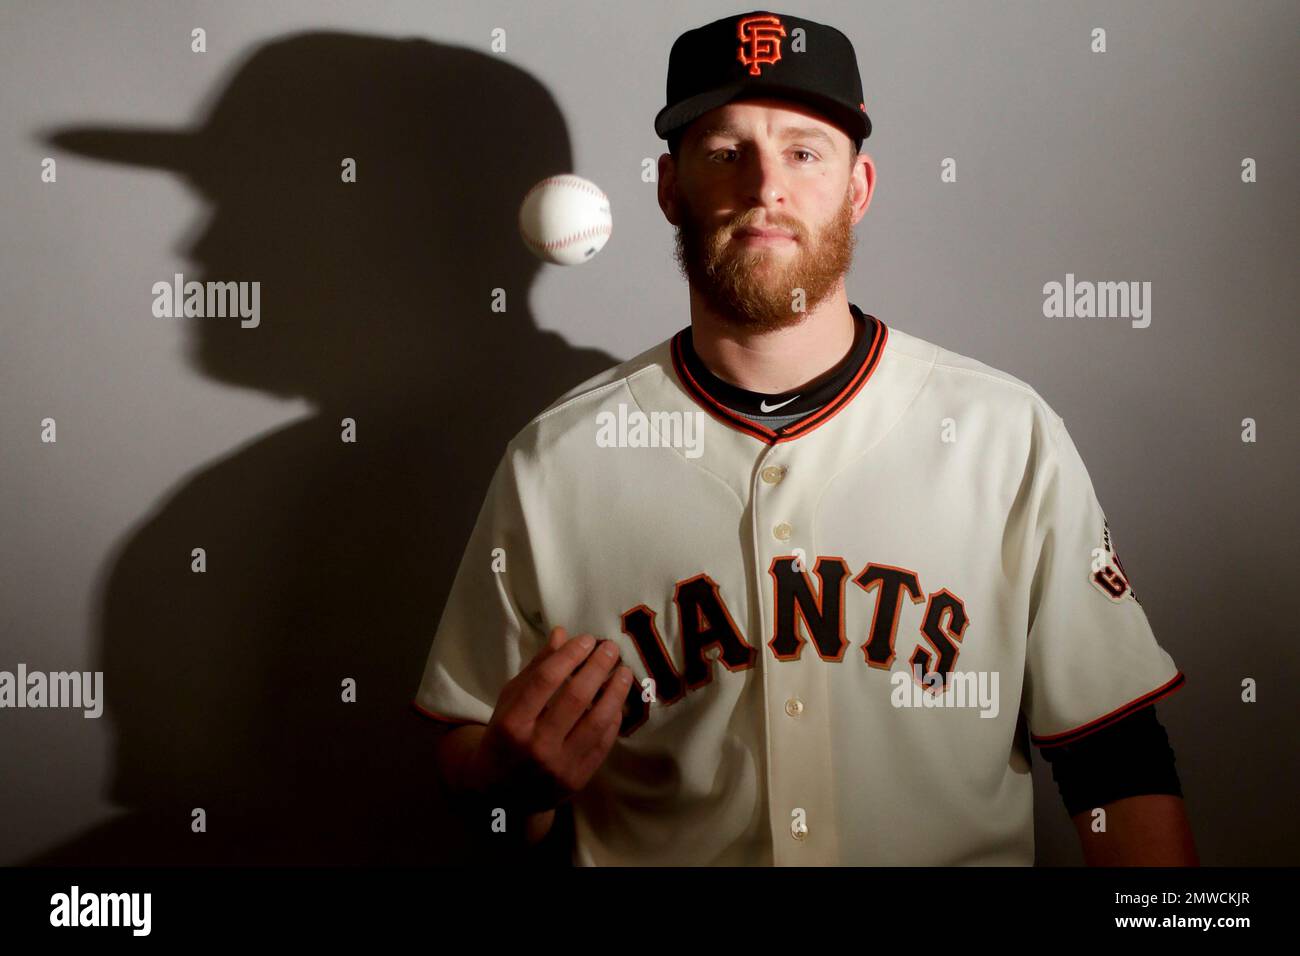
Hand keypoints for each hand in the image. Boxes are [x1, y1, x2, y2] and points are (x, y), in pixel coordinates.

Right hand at [468, 625, 632, 814]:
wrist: (499, 793)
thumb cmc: (505, 736)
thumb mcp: (510, 701)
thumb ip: (536, 669)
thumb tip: (562, 633)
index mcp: (513, 722)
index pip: (546, 680)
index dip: (569, 655)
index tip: (586, 639)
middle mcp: (536, 745)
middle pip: (575, 697)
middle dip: (598, 667)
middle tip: (611, 648)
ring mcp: (559, 765)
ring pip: (597, 722)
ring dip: (615, 692)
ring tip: (624, 672)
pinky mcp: (577, 779)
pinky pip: (603, 743)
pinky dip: (614, 719)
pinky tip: (618, 701)